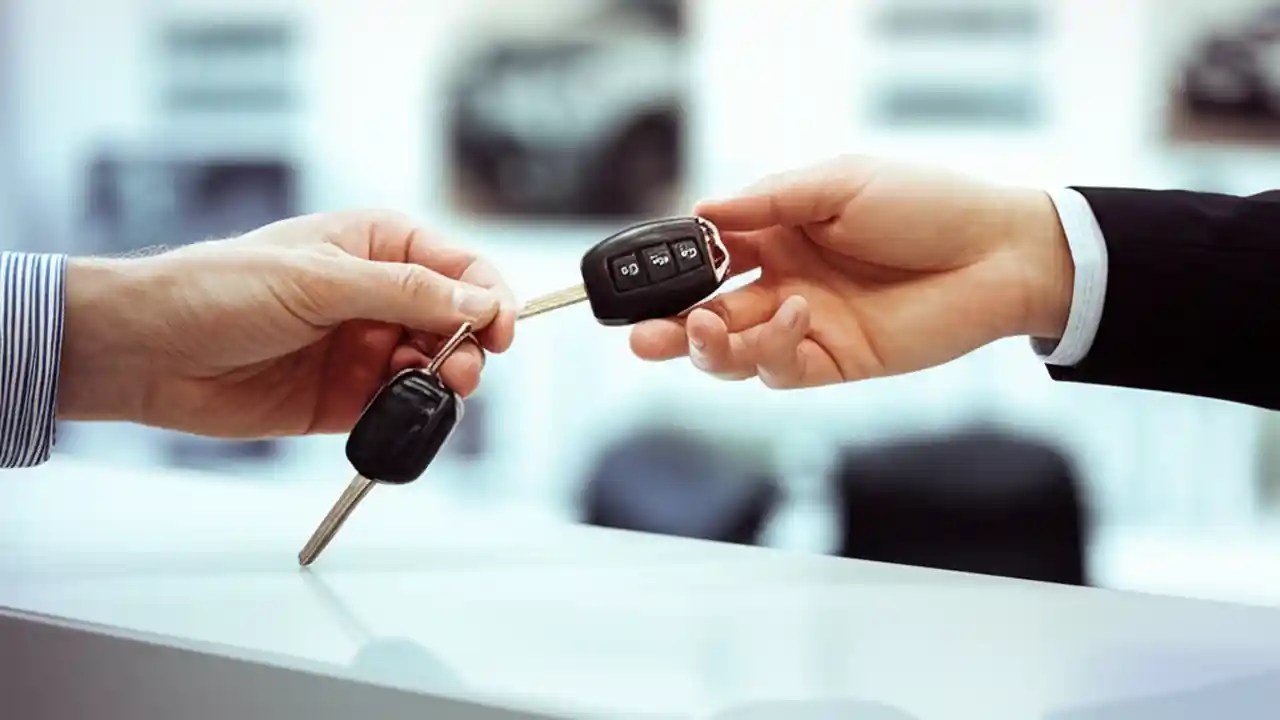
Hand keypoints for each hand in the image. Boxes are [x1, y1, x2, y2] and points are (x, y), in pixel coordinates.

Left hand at [57, 211, 516, 436]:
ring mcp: (363, 348)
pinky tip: (400, 411)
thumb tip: (479, 303)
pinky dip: (410, 413)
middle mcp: (377, 296)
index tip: (501, 329)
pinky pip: (398, 408)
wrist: (148, 351)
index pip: (459, 267)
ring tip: (435, 389)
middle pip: (457, 322)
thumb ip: (407, 293)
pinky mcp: (345, 398)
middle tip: (463, 369)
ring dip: (444, 380)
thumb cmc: (217, 290)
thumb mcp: (320, 279)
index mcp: (376, 246)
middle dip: (471, 345)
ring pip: (434, 368)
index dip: (488, 296)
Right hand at [629, 155, 1073, 387]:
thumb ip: (767, 200)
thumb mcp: (839, 182)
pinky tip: (794, 313)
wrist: (999, 253)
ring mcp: (807, 327)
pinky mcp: (835, 362)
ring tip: (702, 327)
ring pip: (734, 352)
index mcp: (781, 235)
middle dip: (667, 329)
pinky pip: (782, 368)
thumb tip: (700, 211)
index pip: (710, 256)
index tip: (641, 274)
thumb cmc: (926, 205)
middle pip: (707, 315)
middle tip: (638, 337)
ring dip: (708, 346)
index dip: (673, 268)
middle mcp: (785, 283)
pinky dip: (773, 346)